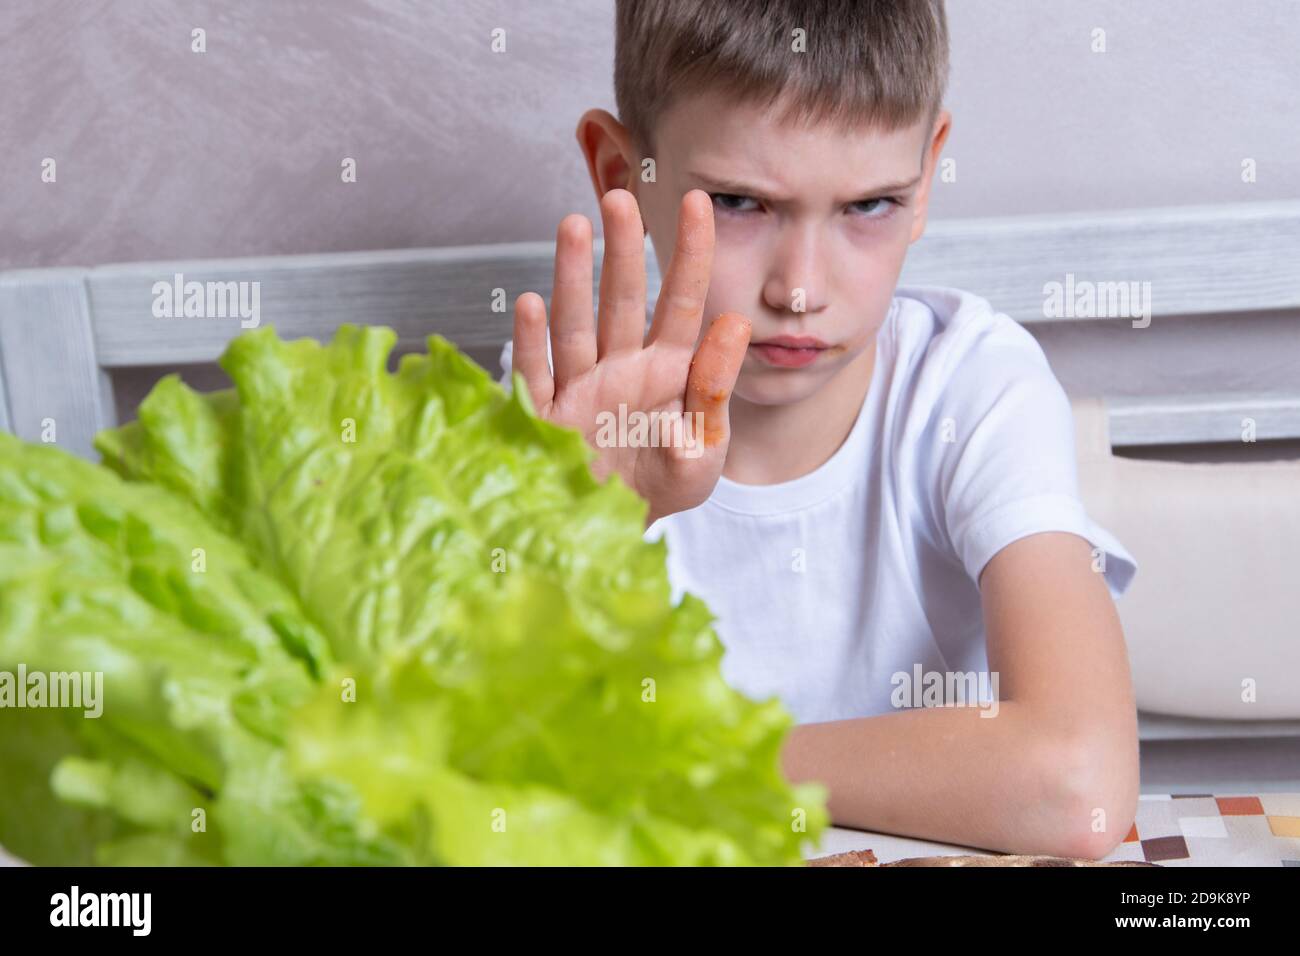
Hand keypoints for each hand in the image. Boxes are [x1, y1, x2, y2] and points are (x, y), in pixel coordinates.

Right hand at [512, 188, 750, 526]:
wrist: (614, 537)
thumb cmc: (663, 489)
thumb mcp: (704, 449)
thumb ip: (715, 389)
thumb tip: (736, 324)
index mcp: (668, 372)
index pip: (683, 302)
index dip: (691, 253)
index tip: (698, 202)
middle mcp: (622, 369)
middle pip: (622, 299)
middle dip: (622, 248)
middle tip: (621, 197)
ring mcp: (581, 389)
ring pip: (577, 323)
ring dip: (574, 276)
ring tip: (574, 224)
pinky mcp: (547, 419)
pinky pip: (538, 375)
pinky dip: (534, 343)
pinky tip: (533, 304)